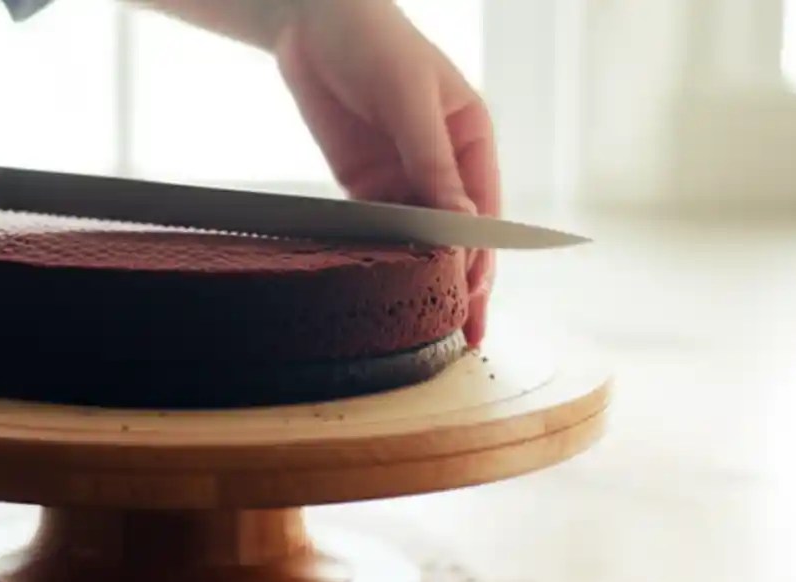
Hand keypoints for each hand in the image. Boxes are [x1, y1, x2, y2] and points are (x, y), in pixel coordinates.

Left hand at [275, 0, 497, 345]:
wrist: (311, 21)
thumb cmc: (374, 43)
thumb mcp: (409, 99)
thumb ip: (431, 162)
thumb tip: (458, 225)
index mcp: (471, 139)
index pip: (483, 210)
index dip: (482, 256)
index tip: (475, 295)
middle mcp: (443, 164)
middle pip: (458, 236)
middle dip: (464, 284)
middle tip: (464, 336)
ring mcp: (402, 177)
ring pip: (420, 240)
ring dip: (425, 280)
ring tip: (430, 328)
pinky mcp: (363, 185)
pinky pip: (378, 229)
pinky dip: (384, 259)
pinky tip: (390, 292)